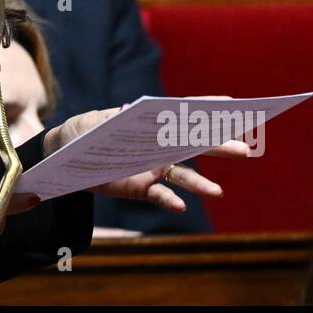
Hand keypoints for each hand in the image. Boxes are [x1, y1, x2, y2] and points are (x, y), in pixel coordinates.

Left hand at [43, 106, 250, 212]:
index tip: (232, 106)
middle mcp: (159, 145)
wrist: (67, 156)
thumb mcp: (94, 121)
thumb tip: (127, 112)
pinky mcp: (142, 187)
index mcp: (152, 122)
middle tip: (245, 149)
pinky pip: (160, 194)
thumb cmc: (86, 130)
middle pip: (193, 145)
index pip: (183, 113)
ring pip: (182, 175)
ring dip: (200, 184)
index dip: (206, 109)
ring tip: (218, 192)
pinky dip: (170, 200)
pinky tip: (181, 206)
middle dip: (218, 146)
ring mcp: (153, 167)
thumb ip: (112, 119)